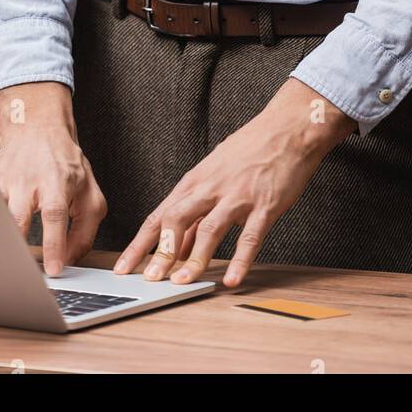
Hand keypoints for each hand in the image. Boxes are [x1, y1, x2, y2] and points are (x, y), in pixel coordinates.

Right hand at [0, 82, 107, 275]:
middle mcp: (29, 179)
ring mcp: (6, 179)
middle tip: (23, 273)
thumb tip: (69, 261)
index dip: (54, 244)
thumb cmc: (65, 163)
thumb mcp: (89, 192)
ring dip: (0, 239)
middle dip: (18, 247)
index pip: (55, 214)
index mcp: (57, 180)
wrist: (37, 128)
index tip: (53, 269)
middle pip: (18, 217)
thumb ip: (85, 229)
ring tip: (5, 261)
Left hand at [112, 79, 354, 288]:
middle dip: (160, 252)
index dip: (140, 243)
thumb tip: (177, 246)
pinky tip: (231, 279)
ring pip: (209, 230)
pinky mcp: (265, 205)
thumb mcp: (215, 172)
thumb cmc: (250, 150)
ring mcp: (238, 196)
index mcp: (196, 181)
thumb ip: (197, 209)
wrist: (288, 128)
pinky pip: (250, 237)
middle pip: (177, 220)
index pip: (160, 215)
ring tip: (182, 282)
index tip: (124, 267)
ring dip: (194, 259)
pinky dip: (240, 260)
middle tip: (149, 279)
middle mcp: (212, 187)